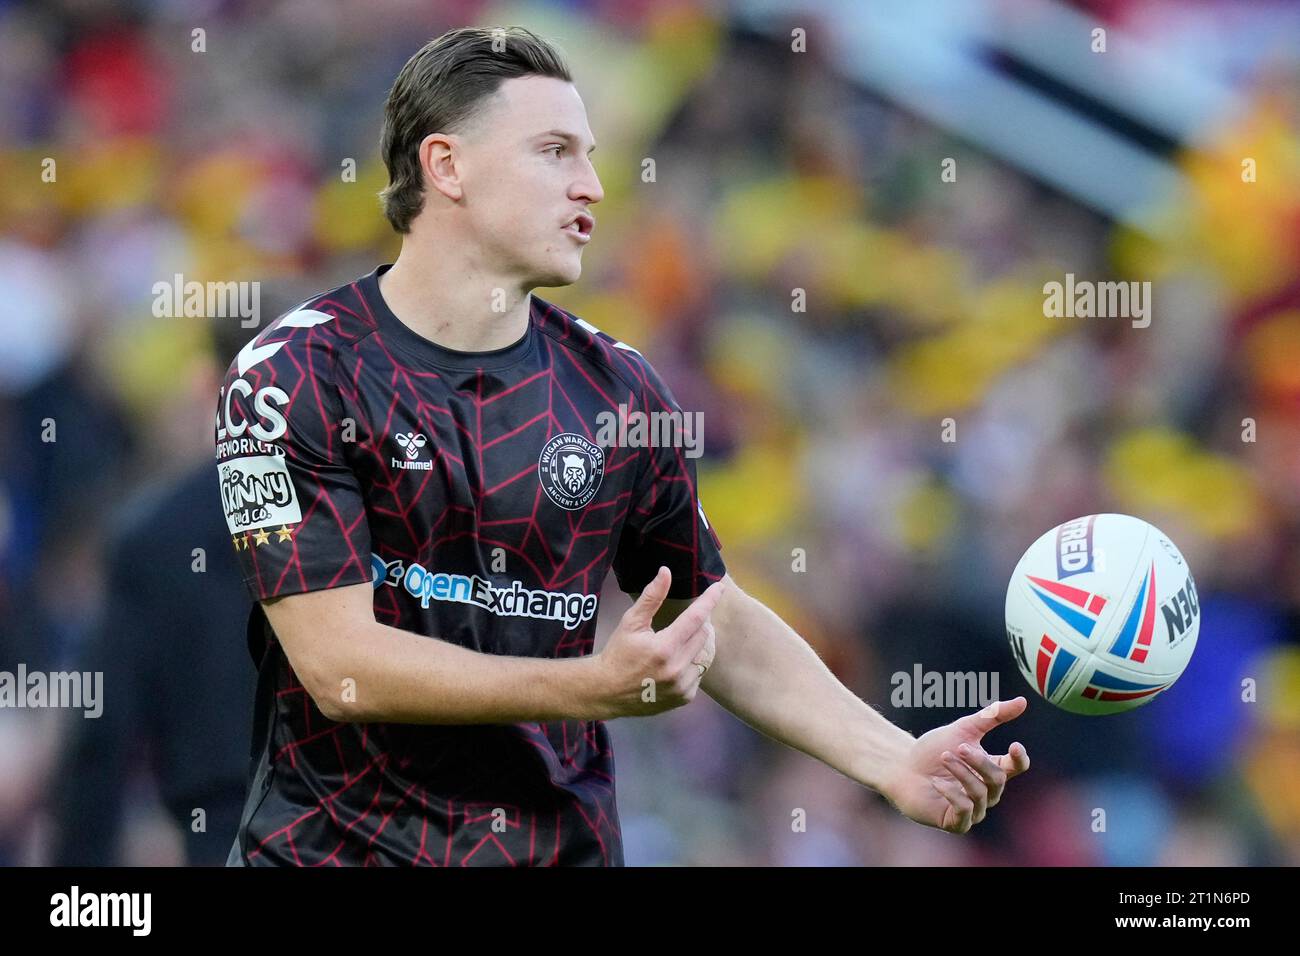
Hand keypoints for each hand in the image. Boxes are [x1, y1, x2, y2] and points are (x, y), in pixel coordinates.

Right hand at [590, 567, 722, 718]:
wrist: (607, 692)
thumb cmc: (618, 653)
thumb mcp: (630, 622)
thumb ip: (651, 597)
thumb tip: (665, 572)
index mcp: (664, 647)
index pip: (695, 618)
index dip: (709, 600)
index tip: (719, 588)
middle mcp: (677, 668)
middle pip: (703, 635)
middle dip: (697, 624)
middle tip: (684, 622)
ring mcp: (682, 686)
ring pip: (704, 655)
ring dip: (695, 645)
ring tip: (676, 644)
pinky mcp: (684, 697)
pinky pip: (699, 674)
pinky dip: (691, 665)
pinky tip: (674, 665)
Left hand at [880, 697, 1031, 833]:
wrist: (902, 767)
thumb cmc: (934, 749)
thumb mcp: (963, 729)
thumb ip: (992, 716)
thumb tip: (1022, 700)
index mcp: (992, 769)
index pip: (1016, 767)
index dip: (1019, 759)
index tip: (1014, 745)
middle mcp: (987, 792)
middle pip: (998, 779)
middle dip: (978, 762)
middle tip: (959, 747)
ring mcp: (973, 809)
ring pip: (980, 794)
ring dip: (961, 773)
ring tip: (944, 758)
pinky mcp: (956, 823)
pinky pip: (964, 811)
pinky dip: (951, 794)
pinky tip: (937, 781)